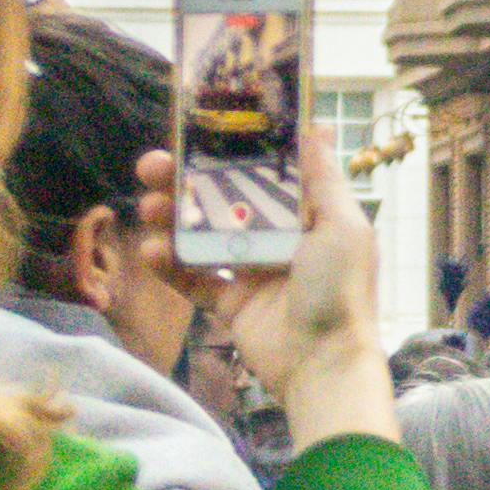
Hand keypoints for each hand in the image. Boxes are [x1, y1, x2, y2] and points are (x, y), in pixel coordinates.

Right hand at [147, 126, 393, 451]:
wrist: (322, 363)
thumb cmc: (340, 289)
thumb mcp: (342, 226)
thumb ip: (323, 180)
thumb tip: (318, 126)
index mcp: (308, 214)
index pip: (264, 173)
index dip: (231, 153)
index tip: (196, 132)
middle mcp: (279, 238)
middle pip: (225, 200)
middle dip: (186, 182)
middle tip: (151, 167)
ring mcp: (252, 271)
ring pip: (202, 236)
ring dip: (171, 220)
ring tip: (147, 209)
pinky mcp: (230, 304)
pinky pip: (193, 280)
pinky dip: (170, 266)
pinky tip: (150, 252)